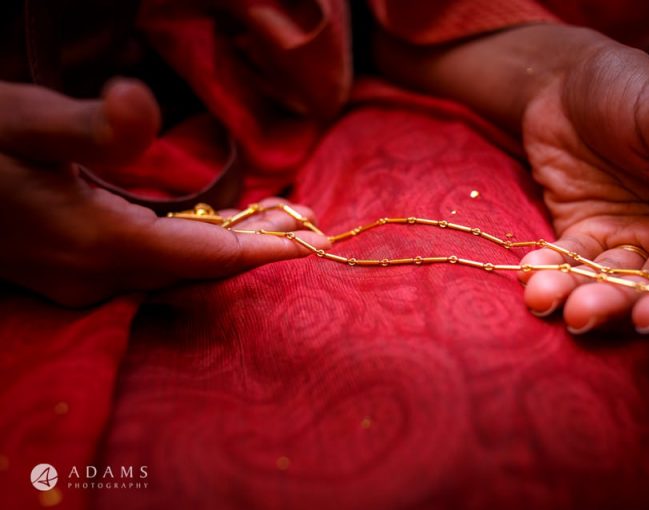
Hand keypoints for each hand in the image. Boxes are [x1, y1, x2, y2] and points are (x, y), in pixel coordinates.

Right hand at [0, 79, 330, 305]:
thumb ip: (88, 124)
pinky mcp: (59, 272)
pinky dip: (184, 249)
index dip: (265, 249)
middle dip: (253, 250)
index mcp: (100, 245)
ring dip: (221, 250)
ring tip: (275, 225)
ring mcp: (72, 281)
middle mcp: (92, 276)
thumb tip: (139, 105)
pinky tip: (205, 227)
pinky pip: (143, 268)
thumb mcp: (23, 120)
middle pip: (196, 271)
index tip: (317, 240)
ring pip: (170, 273)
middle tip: (309, 227)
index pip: (207, 257)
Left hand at [376, 25, 648, 333]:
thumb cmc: (628, 85)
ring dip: (585, 299)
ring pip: (617, 286)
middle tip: (585, 313)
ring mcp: (632, 240)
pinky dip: (554, 276)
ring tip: (549, 298)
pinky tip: (534, 275)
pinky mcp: (586, 237)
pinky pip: (574, 268)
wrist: (560, 77)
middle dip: (626, 307)